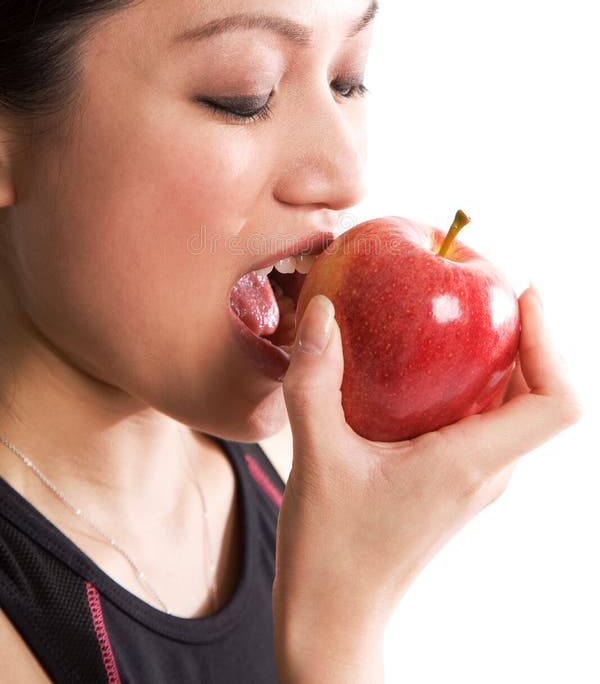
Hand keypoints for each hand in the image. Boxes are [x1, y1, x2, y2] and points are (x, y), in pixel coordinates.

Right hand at [272, 286, 581, 681]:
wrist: (334, 616)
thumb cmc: (330, 551)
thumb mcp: (316, 458)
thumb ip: (315, 381)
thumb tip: (323, 312)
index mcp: (469, 463)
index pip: (558, 403)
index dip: (553, 341)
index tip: (523, 294)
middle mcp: (487, 472)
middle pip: (542, 395)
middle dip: (528, 336)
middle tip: (485, 287)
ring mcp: (475, 481)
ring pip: (516, 409)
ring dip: (503, 359)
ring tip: (458, 314)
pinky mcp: (455, 484)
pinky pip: (485, 422)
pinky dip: (473, 383)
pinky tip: (423, 363)